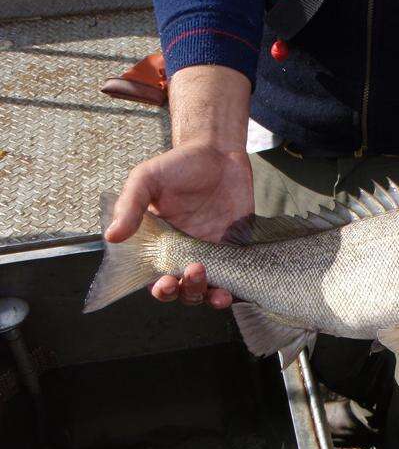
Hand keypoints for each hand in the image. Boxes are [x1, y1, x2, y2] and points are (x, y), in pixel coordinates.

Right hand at [106, 141, 253, 307]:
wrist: (219, 152)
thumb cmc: (179, 164)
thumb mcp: (147, 179)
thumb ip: (130, 207)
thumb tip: (111, 236)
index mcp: (161, 246)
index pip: (157, 280)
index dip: (160, 290)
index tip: (164, 283)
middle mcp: (186, 255)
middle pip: (184, 291)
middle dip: (188, 292)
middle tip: (193, 271)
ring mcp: (213, 254)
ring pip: (209, 290)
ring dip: (210, 297)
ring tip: (216, 290)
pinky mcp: (237, 249)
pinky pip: (236, 278)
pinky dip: (235, 290)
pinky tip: (233, 291)